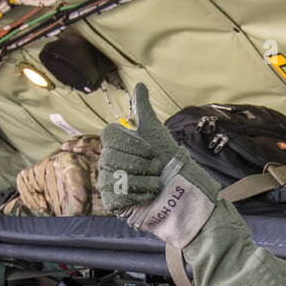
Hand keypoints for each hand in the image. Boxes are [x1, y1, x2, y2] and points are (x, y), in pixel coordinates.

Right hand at [97, 83, 218, 247]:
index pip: (111, 134)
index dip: (134, 143)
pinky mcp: (112, 201)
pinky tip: (150, 196)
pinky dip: (140, 195)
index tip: (151, 150)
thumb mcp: (154, 131)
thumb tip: (139, 84)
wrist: (178, 191)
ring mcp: (106, 181)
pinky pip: (120, 194)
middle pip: (114, 156)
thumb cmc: (166, 160)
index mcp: (113, 144)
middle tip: (157, 169)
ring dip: (145, 180)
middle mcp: (106, 161)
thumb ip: (143, 109)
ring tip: (157, 183)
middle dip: (142, 163)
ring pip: (119, 175)